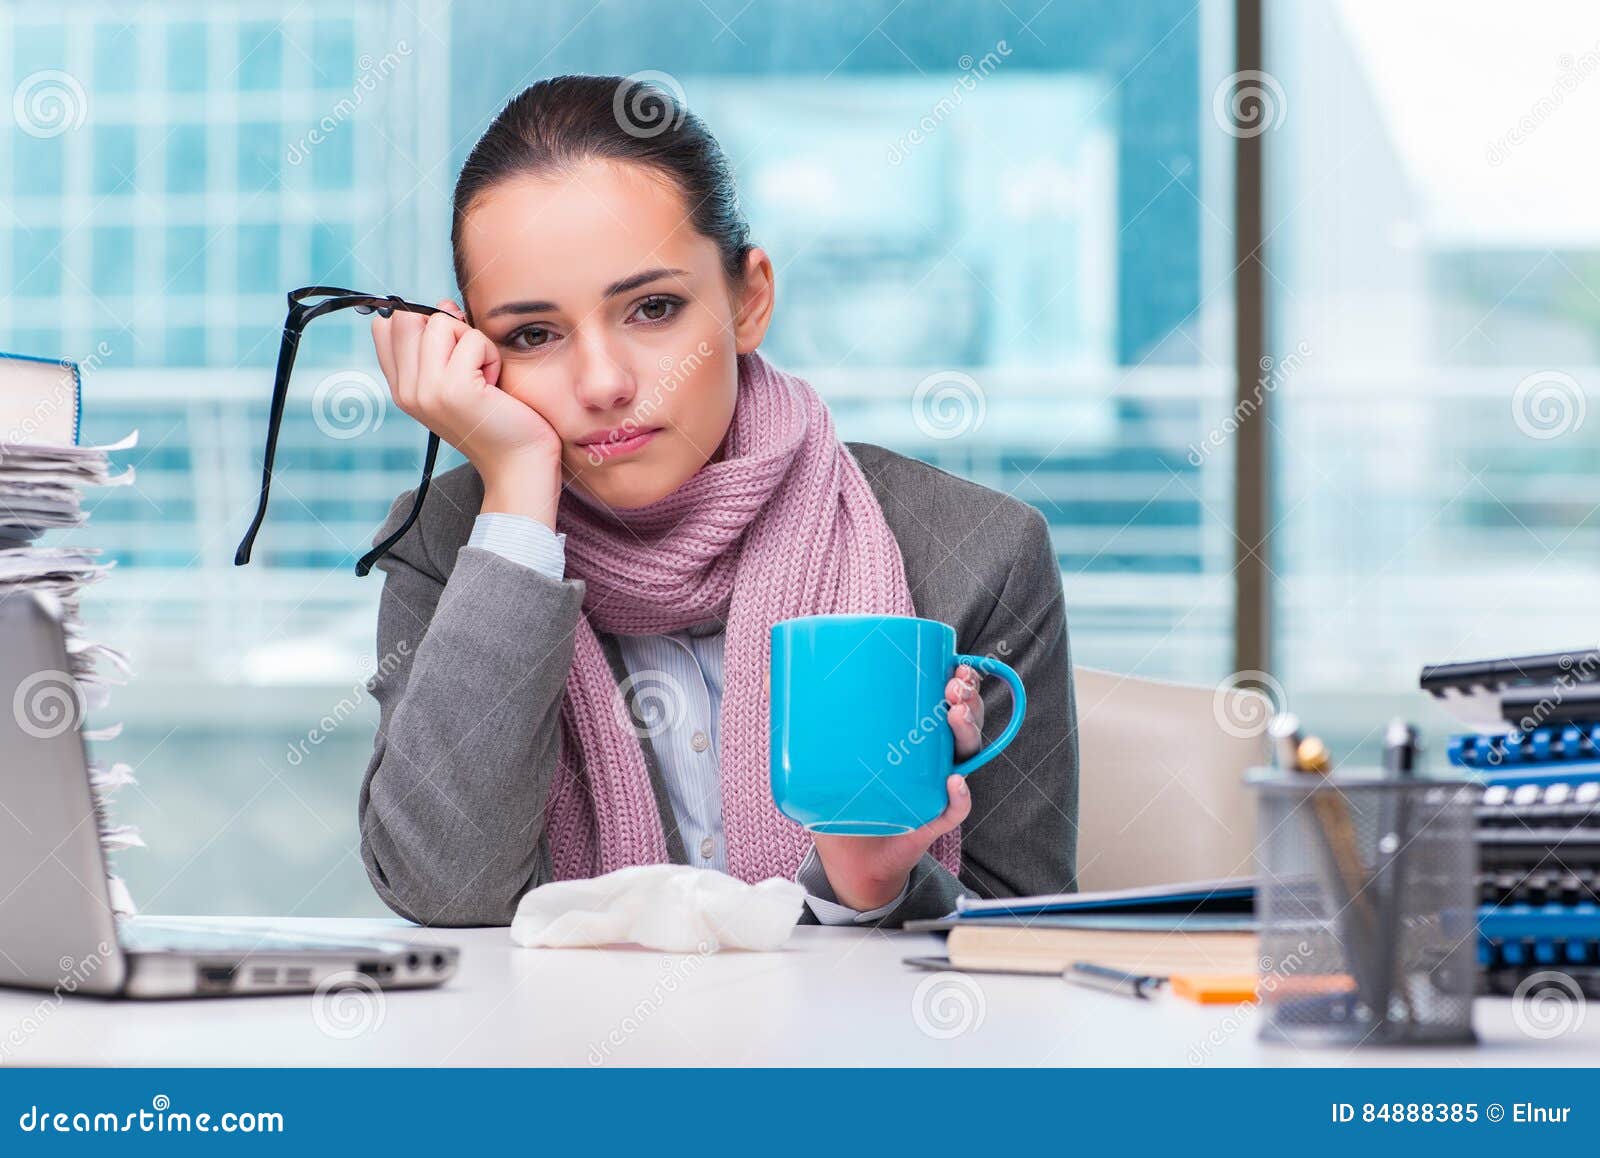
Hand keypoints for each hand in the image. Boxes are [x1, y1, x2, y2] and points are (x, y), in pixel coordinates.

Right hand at [372, 299, 561, 525]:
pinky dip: (491, 356)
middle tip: (471, 365)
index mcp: (401, 389)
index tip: (450, 354)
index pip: (385, 328)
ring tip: (484, 377)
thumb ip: (441, 344)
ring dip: (472, 341)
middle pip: (410, 317)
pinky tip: (495, 386)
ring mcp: (426, 391)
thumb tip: (443, 304)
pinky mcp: (454, 390)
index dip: (420, 324)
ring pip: (440, 322)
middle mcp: (406, 391)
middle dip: (448, 329)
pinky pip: (472, 339)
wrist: (519, 465)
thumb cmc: (498, 420)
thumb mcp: (459, 379)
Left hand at [810, 666, 983, 910]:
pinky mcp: (932, 820)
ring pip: (966, 756)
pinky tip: (952, 781)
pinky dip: (959, 796)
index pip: (946, 700)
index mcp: (915, 735)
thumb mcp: (819, 756)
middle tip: (953, 686)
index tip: (951, 663)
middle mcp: (934, 758)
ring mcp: (937, 788)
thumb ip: (798, 721)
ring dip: (966, 732)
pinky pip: (954, 808)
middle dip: (966, 698)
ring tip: (953, 715)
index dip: (957, 679)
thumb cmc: (841, 799)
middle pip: (963, 722)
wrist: (848, 858)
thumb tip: (769, 680)